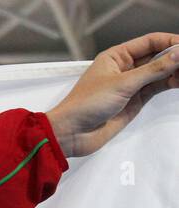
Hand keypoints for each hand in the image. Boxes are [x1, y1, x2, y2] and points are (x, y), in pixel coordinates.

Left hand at [45, 32, 178, 156]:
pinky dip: (169, 83)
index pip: (150, 42)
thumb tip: (176, 55)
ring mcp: (130, 85)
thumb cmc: (84, 105)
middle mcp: (124, 68)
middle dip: (175, 57)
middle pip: (157, 56)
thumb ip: (152, 70)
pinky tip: (178, 81)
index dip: (170, 42)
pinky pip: (156, 87)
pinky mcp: (134, 101)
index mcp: (116, 56)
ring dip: (174, 71)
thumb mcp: (122, 83)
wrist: (71, 134)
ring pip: (159, 73)